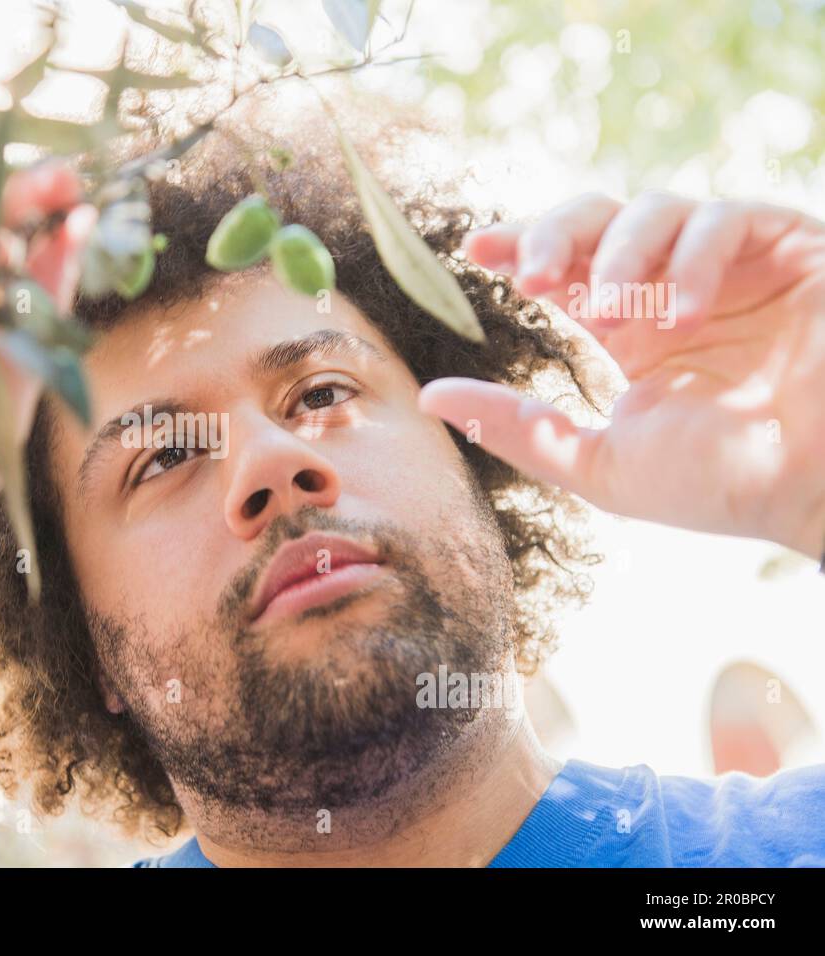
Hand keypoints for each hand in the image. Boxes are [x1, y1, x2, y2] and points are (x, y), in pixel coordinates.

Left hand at [419, 191, 824, 558]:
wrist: (821, 488)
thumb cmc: (724, 483)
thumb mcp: (599, 463)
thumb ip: (518, 428)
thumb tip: (428, 396)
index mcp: (633, 329)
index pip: (566, 265)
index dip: (520, 244)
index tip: (475, 250)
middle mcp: (675, 288)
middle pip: (601, 217)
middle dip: (554, 233)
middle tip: (526, 274)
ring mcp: (733, 266)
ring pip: (657, 208)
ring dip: (620, 255)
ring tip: (610, 313)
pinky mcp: (790, 249)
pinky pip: (726, 218)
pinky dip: (692, 258)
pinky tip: (681, 315)